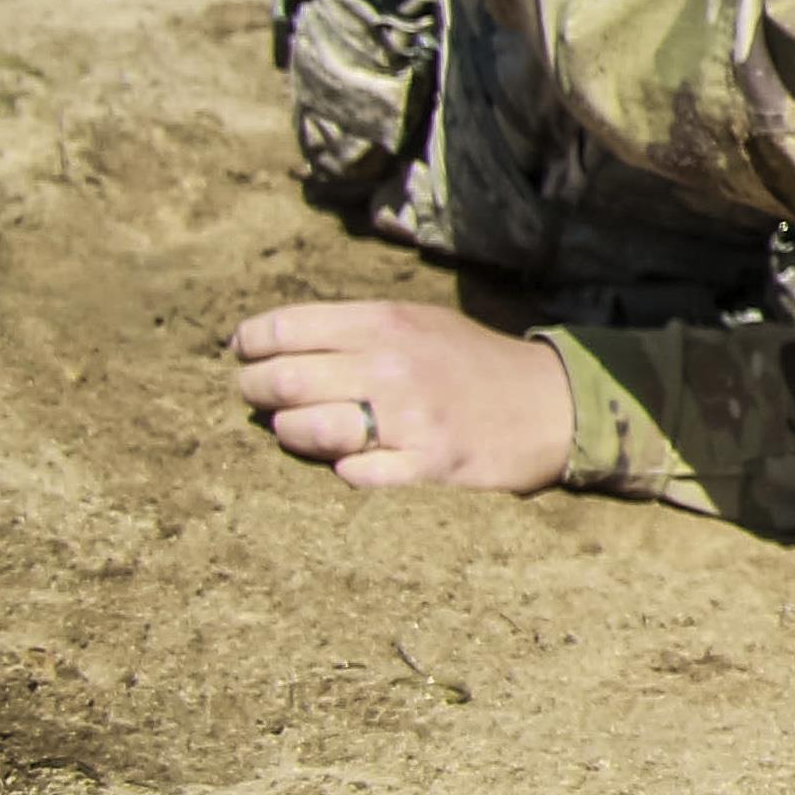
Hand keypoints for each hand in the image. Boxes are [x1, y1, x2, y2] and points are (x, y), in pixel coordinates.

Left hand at [228, 301, 575, 492]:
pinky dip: (343, 468)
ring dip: (290, 433)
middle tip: (257, 396)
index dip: (249, 343)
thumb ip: (353, 328)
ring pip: (304, 429)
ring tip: (299, 430)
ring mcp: (408, 417)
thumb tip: (270, 340)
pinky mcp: (426, 463)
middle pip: (283, 380)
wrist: (550, 404)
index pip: (283, 328)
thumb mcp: (418, 322)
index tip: (243, 354)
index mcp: (386, 321)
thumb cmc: (472, 361)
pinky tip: (353, 460)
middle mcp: (391, 365)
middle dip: (254, 390)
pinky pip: (352, 473)